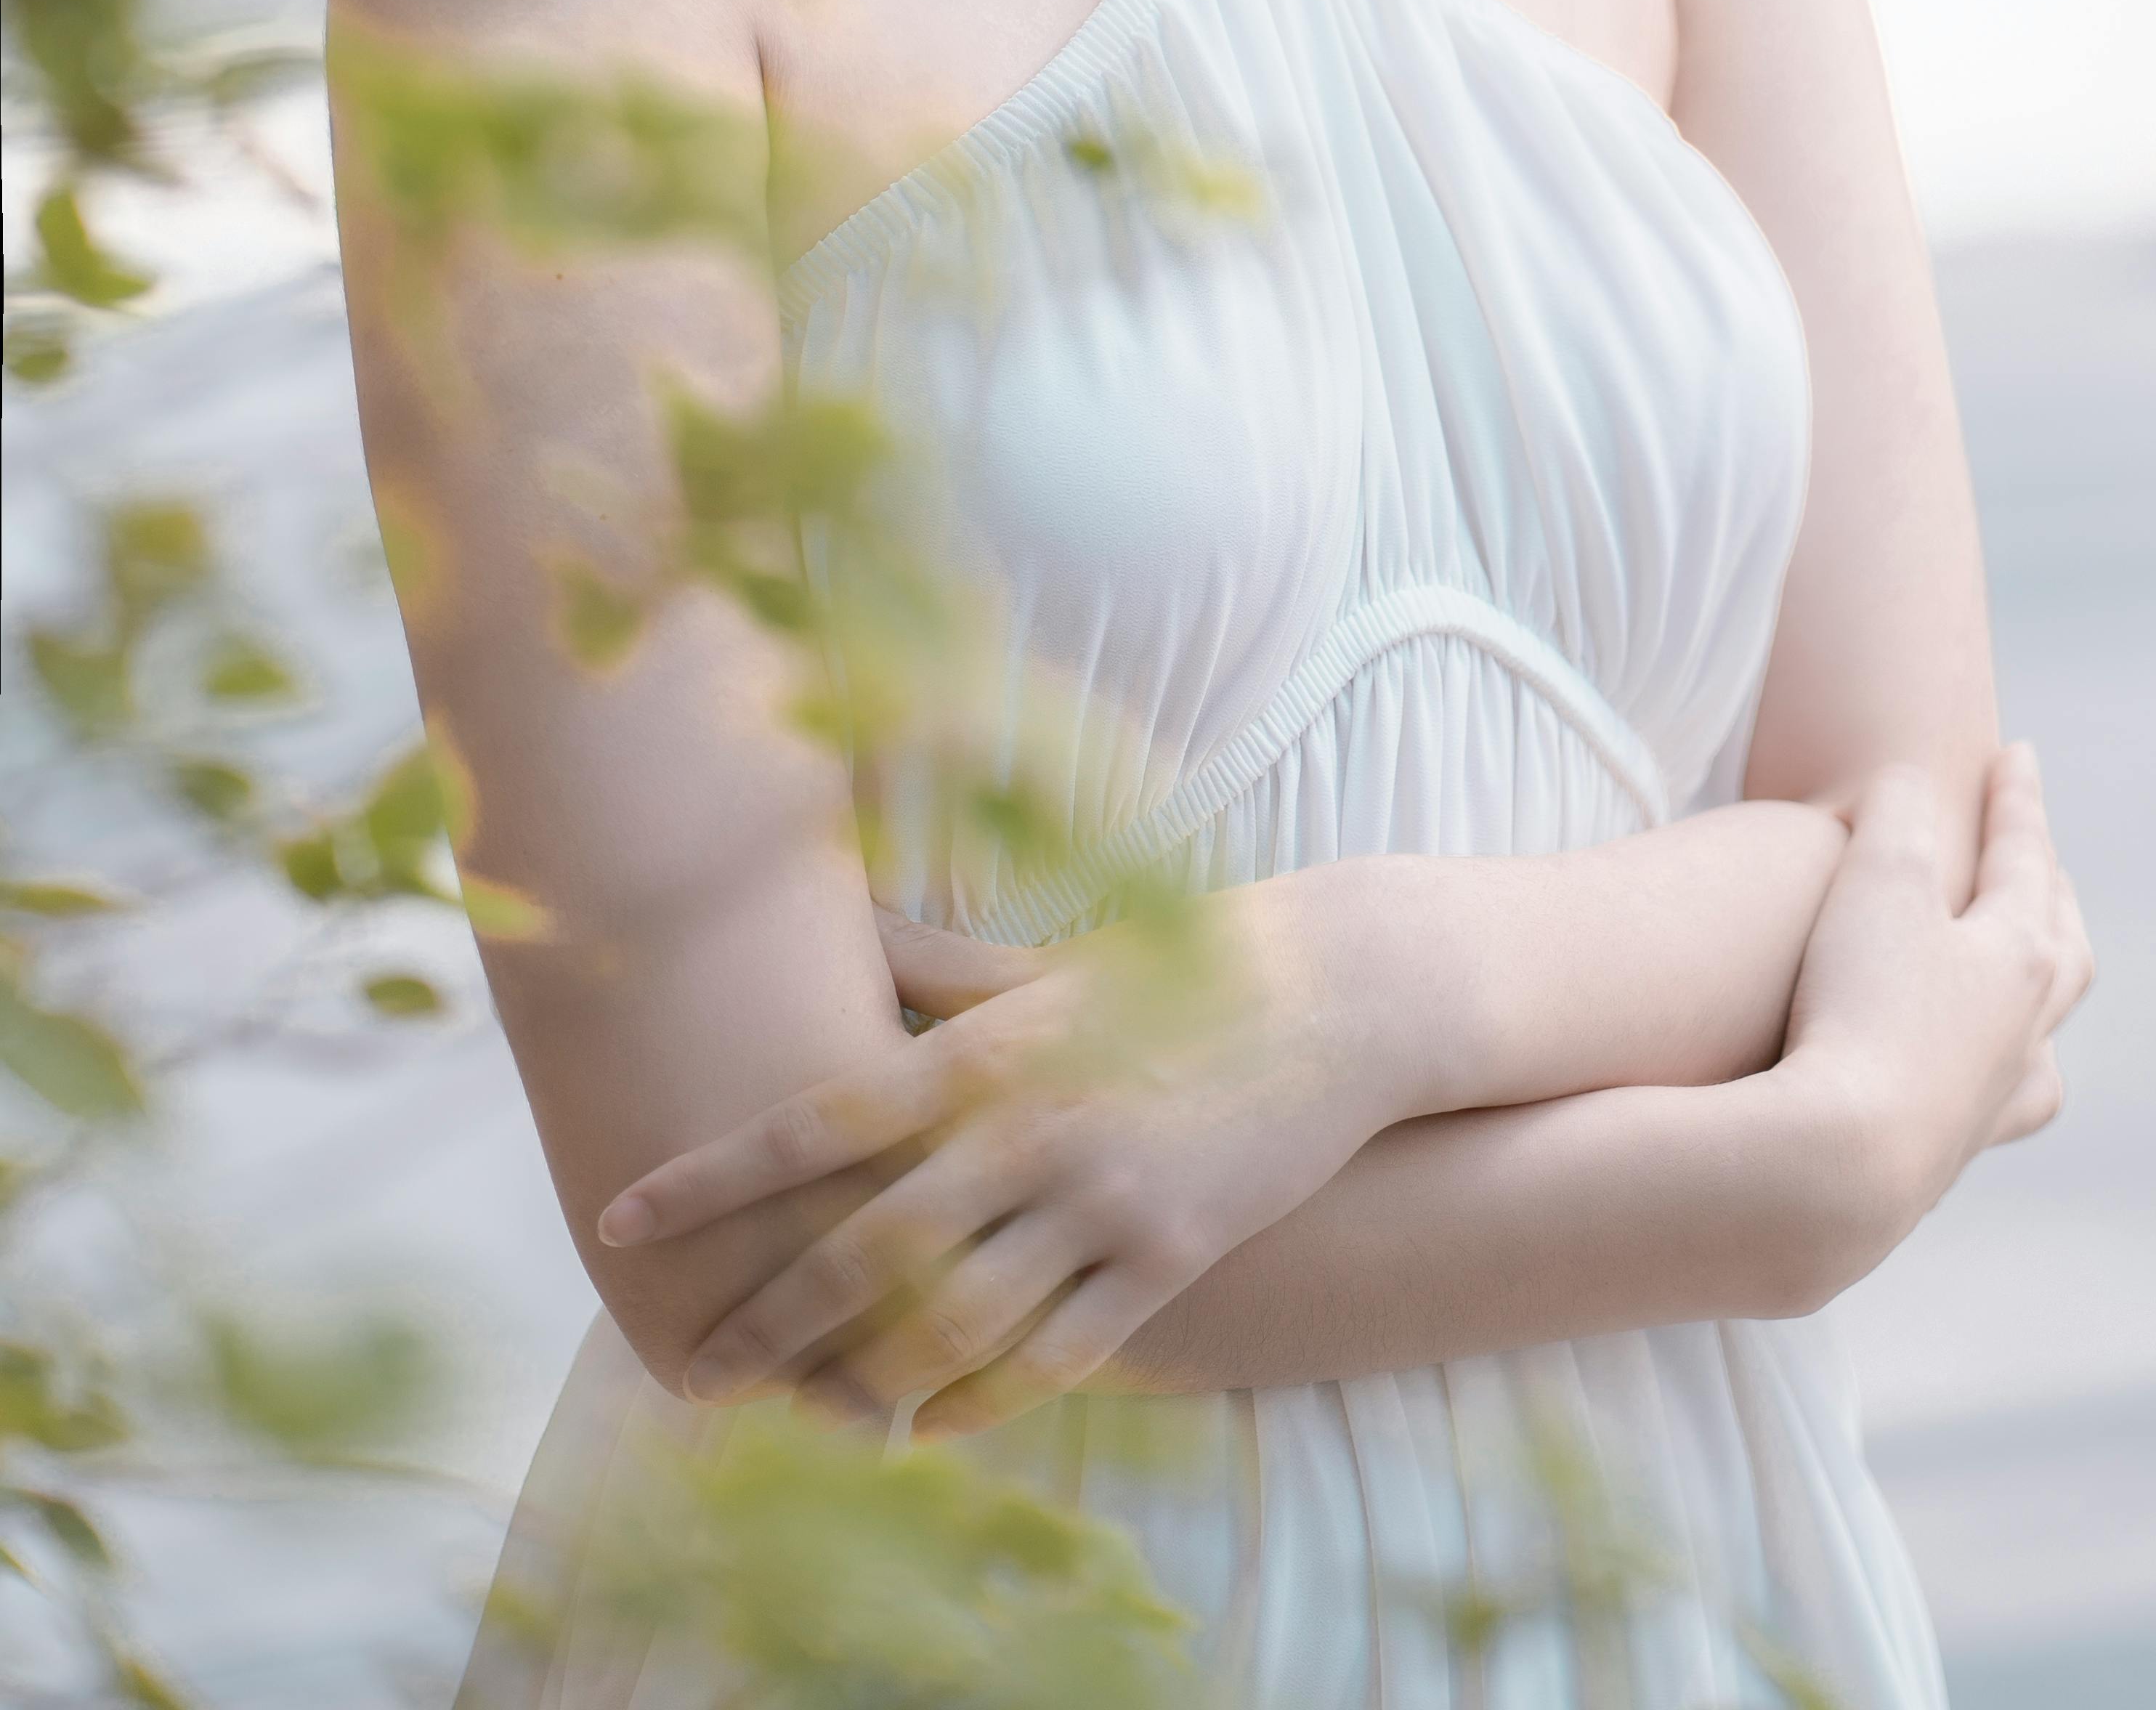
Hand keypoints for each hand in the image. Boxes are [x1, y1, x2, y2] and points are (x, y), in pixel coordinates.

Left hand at [593, 875, 1418, 1431]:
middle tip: (694, 1367)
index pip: (818, 1118)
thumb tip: (836, 932)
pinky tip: (924, 1425)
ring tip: (805, 1413)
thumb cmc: (1176, 968)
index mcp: (986, 1052)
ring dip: (867, 1379)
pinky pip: (1050, 1357)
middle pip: (866, 1247)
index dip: (713, 1174)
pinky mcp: (1166, 1257)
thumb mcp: (1048, 968)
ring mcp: (1100, 1201)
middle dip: (769, 1317)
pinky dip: (975, 1402)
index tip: (622, 1215)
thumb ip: (939, 973)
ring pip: (953, 1322)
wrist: (1332, 996)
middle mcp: (1029, 1129)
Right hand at [1776, 745, 2092, 1273]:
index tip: (2018, 755)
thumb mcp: (1876, 877)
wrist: (1837, 1162)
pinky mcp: (1949, 1154)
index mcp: (2020, 954)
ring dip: (2041, 997)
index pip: (2028, 858)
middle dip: (2049, 893)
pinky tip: (1972, 1088)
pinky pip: (1998, 1109)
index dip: (2019, 801)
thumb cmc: (1860, 1004)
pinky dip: (1996, 1081)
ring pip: (2044, 1041)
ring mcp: (1992, 1099)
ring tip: (2034, 981)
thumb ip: (1899, 810)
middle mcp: (2024, 1030)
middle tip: (2042, 860)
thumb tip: (1911, 785)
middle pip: (2062, 949)